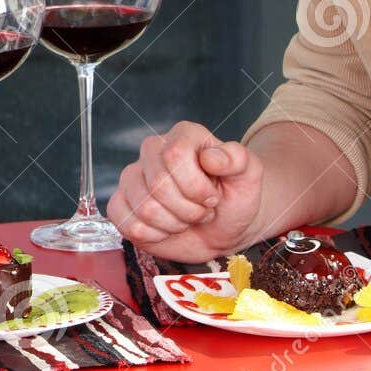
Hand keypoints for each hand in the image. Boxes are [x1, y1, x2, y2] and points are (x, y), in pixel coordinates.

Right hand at [106, 120, 264, 260]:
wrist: (223, 227)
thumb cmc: (235, 198)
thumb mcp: (249, 176)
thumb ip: (238, 160)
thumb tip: (211, 158)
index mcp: (183, 135)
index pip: (174, 157)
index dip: (197, 187)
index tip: (213, 197)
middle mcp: (152, 150)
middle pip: (158, 185)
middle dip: (189, 210)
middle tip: (202, 211)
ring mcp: (133, 177)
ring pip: (144, 209)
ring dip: (174, 224)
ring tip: (186, 218)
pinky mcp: (121, 203)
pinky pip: (127, 223)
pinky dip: (153, 235)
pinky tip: (167, 228)